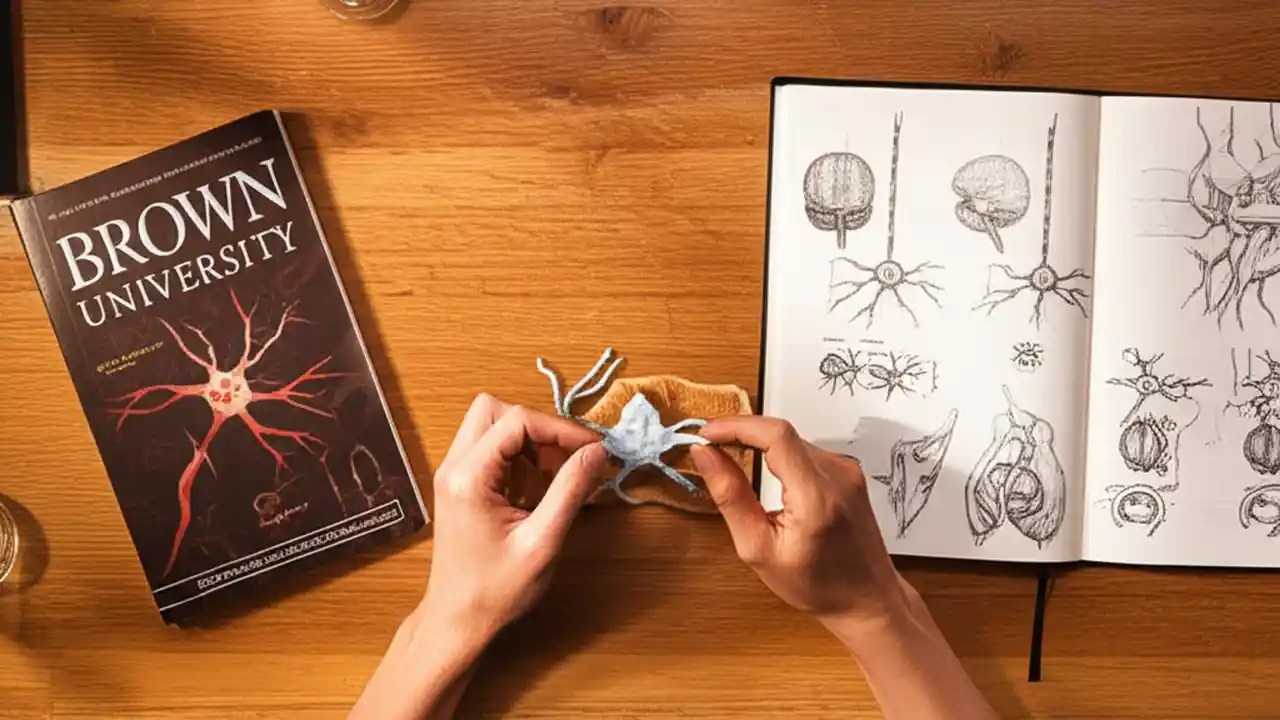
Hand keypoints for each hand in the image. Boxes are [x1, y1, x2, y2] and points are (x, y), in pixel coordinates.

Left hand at [352, 394, 607, 719]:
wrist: (457, 620)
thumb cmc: (497, 591)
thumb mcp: (543, 542)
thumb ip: (570, 491)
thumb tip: (597, 452)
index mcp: (469, 478)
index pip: (517, 421)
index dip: (561, 429)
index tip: (593, 449)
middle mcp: (453, 467)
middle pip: (496, 410)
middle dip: (540, 427)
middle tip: (570, 456)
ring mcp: (452, 473)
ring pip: (491, 424)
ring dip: (529, 439)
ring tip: (558, 472)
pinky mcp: (459, 484)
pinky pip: (489, 447)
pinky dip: (518, 454)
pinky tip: (539, 484)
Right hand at [691, 416, 996, 718]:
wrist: (867, 598)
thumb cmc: (814, 584)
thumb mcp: (758, 549)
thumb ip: (730, 496)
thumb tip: (703, 455)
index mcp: (816, 498)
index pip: (776, 436)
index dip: (736, 426)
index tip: (705, 434)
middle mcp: (837, 475)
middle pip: (781, 434)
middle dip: (740, 433)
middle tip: (708, 447)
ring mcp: (847, 470)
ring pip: (791, 440)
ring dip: (758, 443)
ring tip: (729, 458)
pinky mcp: (849, 471)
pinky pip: (805, 450)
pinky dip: (777, 454)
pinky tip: (763, 472)